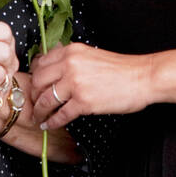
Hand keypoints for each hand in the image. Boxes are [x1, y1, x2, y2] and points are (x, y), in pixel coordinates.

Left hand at [29, 42, 150, 130]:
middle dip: (33, 96)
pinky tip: (50, 125)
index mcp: (72, 51)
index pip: (41, 63)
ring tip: (39, 118)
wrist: (142, 78)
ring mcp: (76, 83)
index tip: (35, 87)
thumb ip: (71, 60)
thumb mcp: (91, 55)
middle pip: (38, 82)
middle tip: (34, 104)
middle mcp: (70, 64)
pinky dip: (52, 122)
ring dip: (40, 112)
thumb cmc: (121, 69)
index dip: (35, 77)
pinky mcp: (83, 102)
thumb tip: (52, 68)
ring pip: (45, 100)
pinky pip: (60, 114)